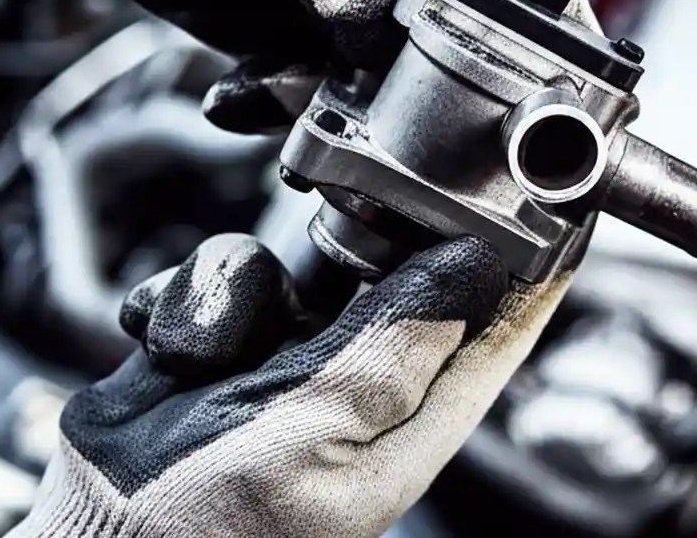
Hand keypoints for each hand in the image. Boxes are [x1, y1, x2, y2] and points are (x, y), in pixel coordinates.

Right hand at [8, 233, 577, 536]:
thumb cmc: (203, 526)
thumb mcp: (313, 434)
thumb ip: (393, 345)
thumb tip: (475, 265)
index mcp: (406, 424)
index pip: (491, 328)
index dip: (518, 260)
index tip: (536, 192)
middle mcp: (356, 386)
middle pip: (391, 272)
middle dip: (354, 245)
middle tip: (332, 222)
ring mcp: (286, 361)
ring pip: (288, 260)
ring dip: (233, 294)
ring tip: (194, 364)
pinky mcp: (223, 342)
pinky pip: (221, 275)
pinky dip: (183, 305)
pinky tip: (160, 356)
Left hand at [50, 0, 598, 133]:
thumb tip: (373, 37)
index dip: (548, 62)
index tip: (535, 123)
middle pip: (460, 75)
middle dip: (423, 115)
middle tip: (372, 123)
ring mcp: (350, 16)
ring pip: (379, 108)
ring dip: (338, 124)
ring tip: (279, 87)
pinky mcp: (292, 44)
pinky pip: (302, 106)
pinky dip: (273, 113)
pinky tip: (243, 92)